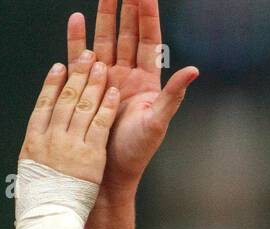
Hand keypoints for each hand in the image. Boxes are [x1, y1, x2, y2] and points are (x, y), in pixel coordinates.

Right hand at [19, 54, 119, 186]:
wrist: (52, 219)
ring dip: (92, 83)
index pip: (43, 104)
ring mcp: (70, 146)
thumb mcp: (31, 169)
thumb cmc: (41, 199)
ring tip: (99, 65)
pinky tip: (112, 91)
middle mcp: (50, 139)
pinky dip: (106, 105)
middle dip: (76, 74)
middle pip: (64, 99)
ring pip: (82, 106)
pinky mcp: (90, 155)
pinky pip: (99, 123)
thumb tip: (42, 131)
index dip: (52, 84)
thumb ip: (38, 146)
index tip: (58, 66)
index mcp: (33, 140)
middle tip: (85, 56)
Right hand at [66, 1, 197, 197]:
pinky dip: (77, 38)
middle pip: (127, 33)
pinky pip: (81, 58)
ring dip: (104, 17)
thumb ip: (173, 95)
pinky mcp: (87, 88)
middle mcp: (127, 76)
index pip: (148, 39)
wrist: (110, 172)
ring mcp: (106, 80)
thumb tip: (194, 70)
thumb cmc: (137, 151)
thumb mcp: (158, 122)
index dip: (147, 15)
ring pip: (105, 40)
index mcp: (147, 81)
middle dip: (126, 7)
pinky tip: (75, 19)